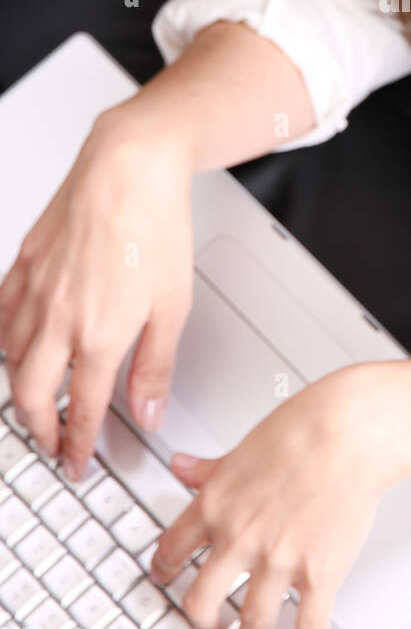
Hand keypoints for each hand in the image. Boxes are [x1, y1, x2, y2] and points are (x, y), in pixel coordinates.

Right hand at [0, 105, 195, 476]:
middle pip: (33, 397)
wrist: (129, 167)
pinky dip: (3, 342)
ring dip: (21, 388)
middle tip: (52, 443)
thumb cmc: (155, 225)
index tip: (78, 461)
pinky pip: (0, 317)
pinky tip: (13, 346)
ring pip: (10, 359)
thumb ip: (156, 366)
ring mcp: (35, 291)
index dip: (80, 444)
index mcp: (99, 336)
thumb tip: (150, 411)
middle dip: (41, 430)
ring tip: (36, 401)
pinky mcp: (24, 264)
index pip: (83, 410)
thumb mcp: (174, 306)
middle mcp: (58, 319)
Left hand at [149, 364, 410, 628]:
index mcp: (216, 505)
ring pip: (250, 626)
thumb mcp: (243, 446)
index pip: (171, 550)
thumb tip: (183, 466)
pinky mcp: (319, 573)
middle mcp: (240, 539)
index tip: (166, 578)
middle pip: (200, 604)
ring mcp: (279, 561)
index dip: (163, 571)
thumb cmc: (304, 428)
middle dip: (202, 621)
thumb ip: (209, 468)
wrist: (350, 430)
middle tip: (209, 624)